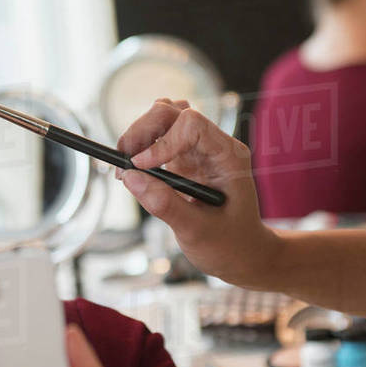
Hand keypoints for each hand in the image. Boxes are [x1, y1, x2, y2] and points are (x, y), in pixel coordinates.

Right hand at [116, 98, 279, 287]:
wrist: (242, 254)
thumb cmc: (230, 244)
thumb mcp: (197, 231)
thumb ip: (165, 204)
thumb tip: (130, 178)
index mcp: (228, 156)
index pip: (192, 125)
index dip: (162, 140)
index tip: (140, 166)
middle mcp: (214, 145)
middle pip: (173, 112)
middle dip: (142, 132)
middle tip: (123, 163)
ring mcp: (198, 149)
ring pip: (163, 116)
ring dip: (139, 134)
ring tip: (126, 166)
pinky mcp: (184, 157)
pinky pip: (158, 136)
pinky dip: (140, 146)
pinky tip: (134, 171)